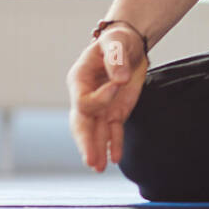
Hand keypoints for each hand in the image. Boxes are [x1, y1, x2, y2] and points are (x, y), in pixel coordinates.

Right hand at [66, 27, 149, 171]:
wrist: (129, 45)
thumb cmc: (118, 40)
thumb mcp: (116, 42)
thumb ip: (116, 58)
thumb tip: (119, 79)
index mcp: (79, 79)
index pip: (83, 99)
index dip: (100, 98)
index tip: (117, 85)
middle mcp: (85, 96)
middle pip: (81, 123)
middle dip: (86, 142)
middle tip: (90, 160)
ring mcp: (100, 106)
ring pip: (94, 132)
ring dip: (96, 149)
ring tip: (99, 168)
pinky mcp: (115, 111)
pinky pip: (112, 131)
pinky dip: (113, 144)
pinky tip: (115, 158)